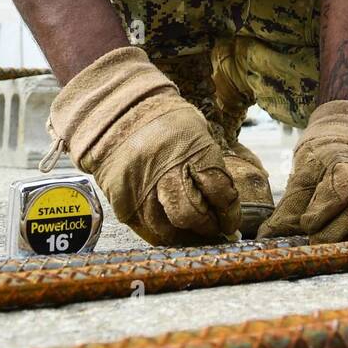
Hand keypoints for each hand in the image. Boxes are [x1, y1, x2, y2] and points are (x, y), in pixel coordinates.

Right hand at [44, 47, 240, 244]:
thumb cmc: (164, 122)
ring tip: (191, 230)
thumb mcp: (197, 131)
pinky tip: (169, 228)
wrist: (117, 114)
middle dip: (207, 226)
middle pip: (193, 215)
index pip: (219, 193)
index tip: (230, 221)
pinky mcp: (123, 201)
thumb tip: (226, 200)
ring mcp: (142, 189)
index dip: (229, 213)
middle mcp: (167, 172)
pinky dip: (161, 233)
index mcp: (193, 152)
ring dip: (184, 233)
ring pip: (168, 228)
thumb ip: (210, 165)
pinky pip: (146, 230)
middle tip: (212, 228)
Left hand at [257, 100, 347, 242]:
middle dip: (342, 225)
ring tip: (345, 251)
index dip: (326, 204)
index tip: (306, 224)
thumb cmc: (323, 162)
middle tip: (319, 243)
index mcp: (347, 159)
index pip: (343, 179)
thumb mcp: (302, 175)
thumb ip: (289, 207)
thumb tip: (267, 237)